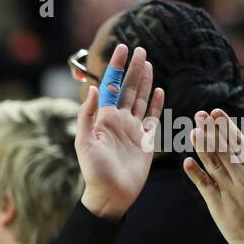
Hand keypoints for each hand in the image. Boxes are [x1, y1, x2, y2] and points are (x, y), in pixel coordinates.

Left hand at [75, 44, 163, 219]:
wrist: (111, 195)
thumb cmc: (94, 172)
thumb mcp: (85, 143)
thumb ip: (87, 116)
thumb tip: (94, 88)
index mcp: (104, 118)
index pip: (112, 86)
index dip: (117, 67)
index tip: (122, 48)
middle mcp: (119, 121)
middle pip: (129, 89)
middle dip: (134, 69)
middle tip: (140, 50)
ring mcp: (133, 130)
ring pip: (141, 99)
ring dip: (144, 82)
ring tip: (148, 64)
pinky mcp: (145, 141)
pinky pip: (153, 118)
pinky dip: (156, 104)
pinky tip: (158, 90)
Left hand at [183, 109, 243, 243]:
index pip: (241, 144)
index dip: (227, 127)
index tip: (217, 113)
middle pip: (224, 149)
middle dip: (211, 131)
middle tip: (200, 115)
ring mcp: (230, 191)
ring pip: (213, 164)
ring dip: (202, 147)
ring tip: (192, 131)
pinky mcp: (218, 206)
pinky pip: (204, 186)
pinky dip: (195, 174)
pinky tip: (186, 161)